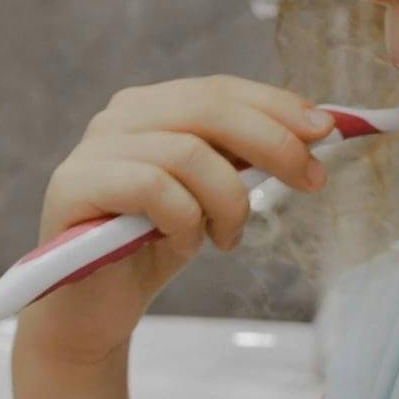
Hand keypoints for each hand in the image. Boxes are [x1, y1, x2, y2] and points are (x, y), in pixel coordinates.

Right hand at [13, 77, 332, 366]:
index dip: (276, 105)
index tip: (325, 130)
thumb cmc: (154, 248)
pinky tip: (185, 244)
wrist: (95, 310)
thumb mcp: (211, 195)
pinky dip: (185, 219)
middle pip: (209, 108)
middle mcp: (117, 118)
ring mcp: (92, 149)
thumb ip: (242, 158)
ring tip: (227, 238)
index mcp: (150, 108)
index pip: (220, 89)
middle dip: (272, 143)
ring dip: (227, 200)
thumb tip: (311, 130)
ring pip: (187, 151)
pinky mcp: (74, 186)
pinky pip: (153, 187)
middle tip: (310, 181)